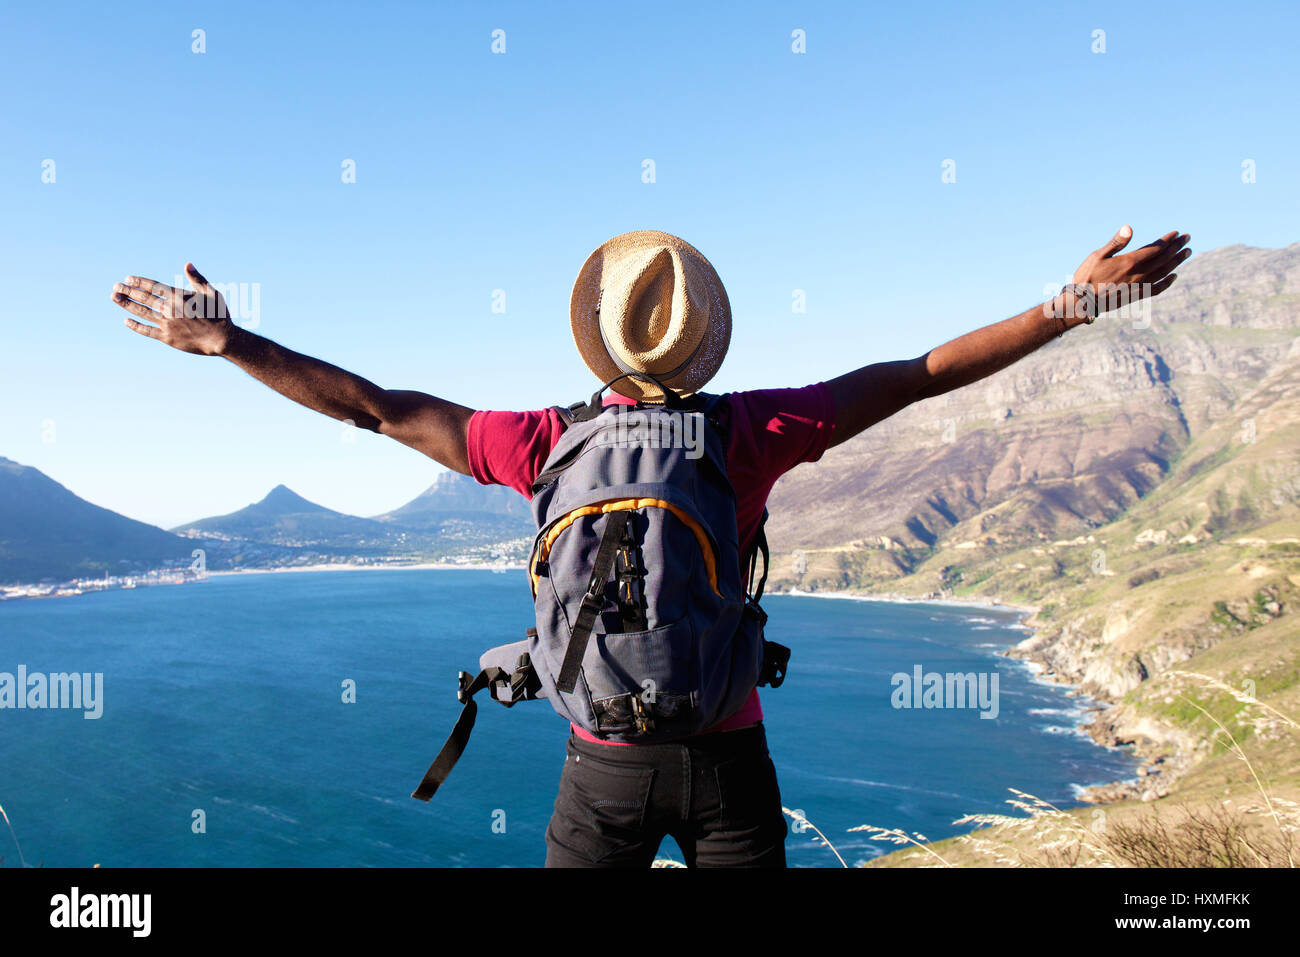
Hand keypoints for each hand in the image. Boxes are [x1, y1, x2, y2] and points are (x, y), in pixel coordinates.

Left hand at [111, 263, 234, 354]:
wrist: (221, 339)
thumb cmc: (219, 314)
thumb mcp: (211, 293)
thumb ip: (197, 279)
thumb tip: (187, 264)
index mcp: (178, 296)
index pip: (153, 286)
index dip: (139, 282)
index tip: (127, 279)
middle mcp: (169, 308)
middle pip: (143, 297)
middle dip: (127, 291)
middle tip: (115, 287)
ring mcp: (166, 323)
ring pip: (141, 312)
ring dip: (126, 304)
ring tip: (115, 298)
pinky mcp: (167, 337)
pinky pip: (147, 330)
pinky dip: (135, 325)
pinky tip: (126, 320)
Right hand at [1070, 226, 1191, 315]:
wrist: (1082, 303)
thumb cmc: (1086, 277)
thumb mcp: (1097, 256)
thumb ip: (1116, 242)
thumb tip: (1129, 228)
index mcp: (1130, 261)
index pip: (1156, 248)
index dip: (1168, 240)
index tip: (1177, 233)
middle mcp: (1138, 273)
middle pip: (1164, 258)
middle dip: (1177, 247)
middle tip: (1187, 238)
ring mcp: (1139, 286)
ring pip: (1164, 271)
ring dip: (1177, 261)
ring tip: (1186, 253)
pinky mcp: (1137, 295)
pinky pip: (1158, 288)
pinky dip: (1168, 282)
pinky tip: (1174, 276)